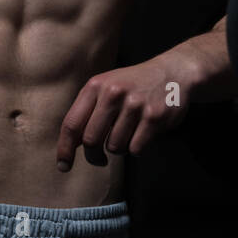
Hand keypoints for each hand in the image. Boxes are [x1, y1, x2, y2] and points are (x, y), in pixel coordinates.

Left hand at [56, 52, 196, 170]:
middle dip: (93, 156)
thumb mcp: (106, 87)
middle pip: (91, 140)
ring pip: (114, 147)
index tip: (63, 165)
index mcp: (95, 86)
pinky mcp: (154, 117)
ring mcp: (134, 105)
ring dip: (119, 148)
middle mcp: (113, 93)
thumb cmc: (133, 85)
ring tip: (128, 132)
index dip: (65, 149)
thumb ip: (87, 111)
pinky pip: (135, 148)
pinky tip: (142, 132)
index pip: (72, 124)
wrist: (173, 72)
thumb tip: (71, 145)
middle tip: (99, 159)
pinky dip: (136, 147)